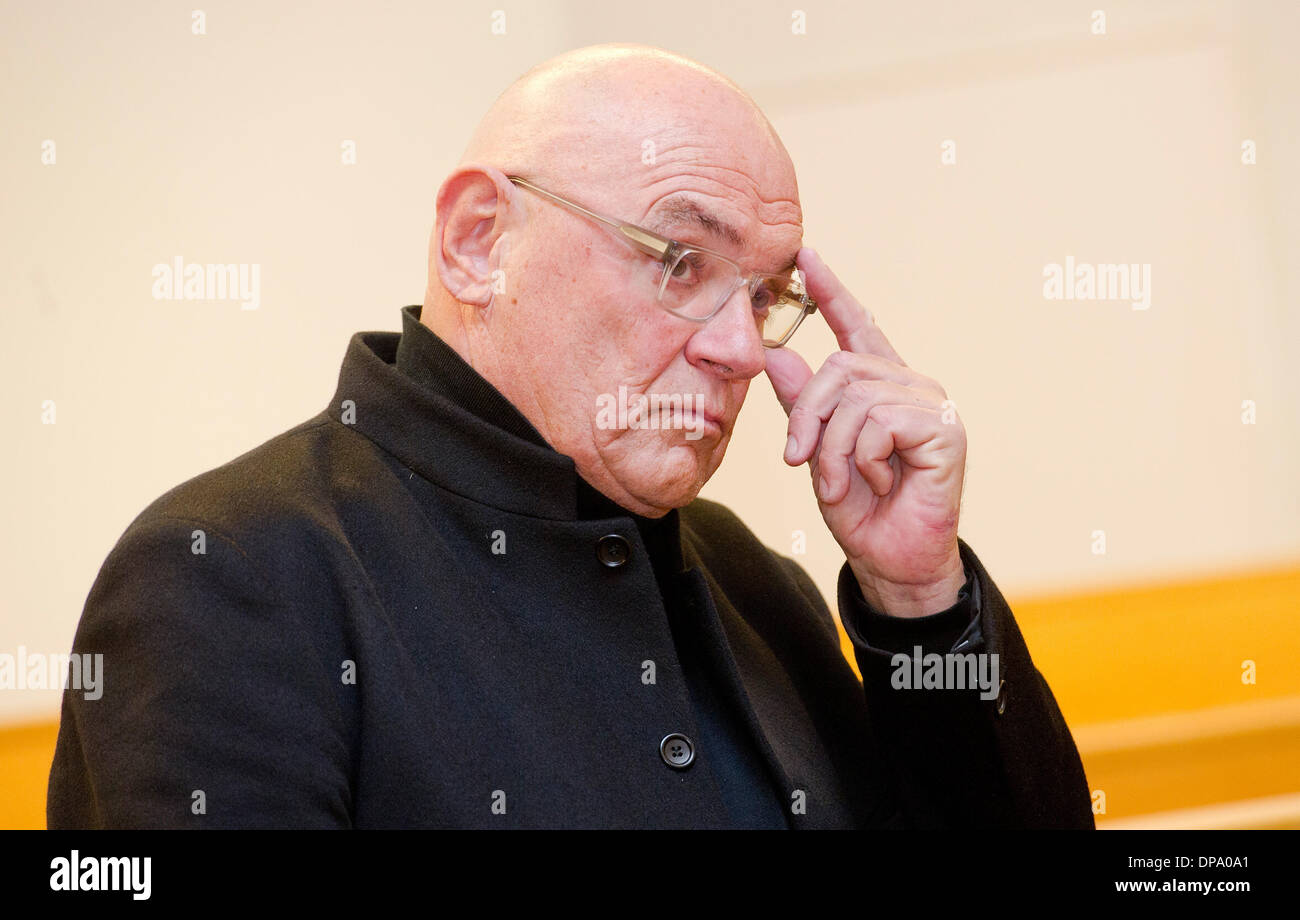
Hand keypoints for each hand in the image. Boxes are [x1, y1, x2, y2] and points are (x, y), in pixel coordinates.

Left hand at [765, 247, 966, 617]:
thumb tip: (776, 353)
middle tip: (801, 460)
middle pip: (838, 369)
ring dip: (833, 449)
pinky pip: (878, 423)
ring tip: (846, 482)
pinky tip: (881, 482)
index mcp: (881, 386)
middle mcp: (910, 386)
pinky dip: (863, 459)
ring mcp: (932, 404)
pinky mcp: (944, 430)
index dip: (832, 292)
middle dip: (808, 417)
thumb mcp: (816, 451)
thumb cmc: (859, 508)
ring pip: (854, 398)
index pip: (857, 327)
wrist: (890, 560)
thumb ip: (802, 404)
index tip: (805, 257)